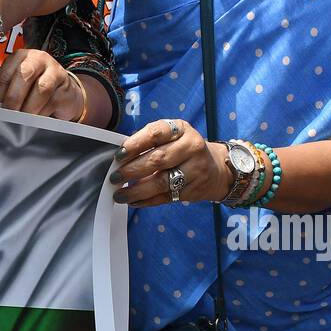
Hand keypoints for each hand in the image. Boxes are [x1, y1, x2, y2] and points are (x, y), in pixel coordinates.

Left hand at [0, 49, 84, 119]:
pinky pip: (53, 101)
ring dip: (29, 108)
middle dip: (13, 99)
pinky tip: (37, 118)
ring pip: (41, 89)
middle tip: (8, 115)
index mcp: (19, 58)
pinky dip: (42, 113)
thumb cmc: (34, 91)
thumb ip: (4, 94)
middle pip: (23, 76)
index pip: (4, 75)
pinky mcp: (66, 85)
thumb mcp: (16, 88)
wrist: (64, 94)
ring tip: (22, 120)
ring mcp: (54, 70)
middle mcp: (37, 59)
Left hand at [111, 118, 232, 206]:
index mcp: (181, 129)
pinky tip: (133, 201)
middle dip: (132, 170)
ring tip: (120, 195)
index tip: (119, 155)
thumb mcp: (172, 137)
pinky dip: (146, 200)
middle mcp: (191, 147)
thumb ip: (149, 143)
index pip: (156, 134)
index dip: (135, 144)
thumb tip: (120, 158)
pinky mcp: (193, 190)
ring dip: (136, 190)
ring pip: (161, 182)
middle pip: (158, 160)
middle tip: (115, 178)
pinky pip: (165, 197)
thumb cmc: (183, 150)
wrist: (216, 168)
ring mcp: (195, 169)